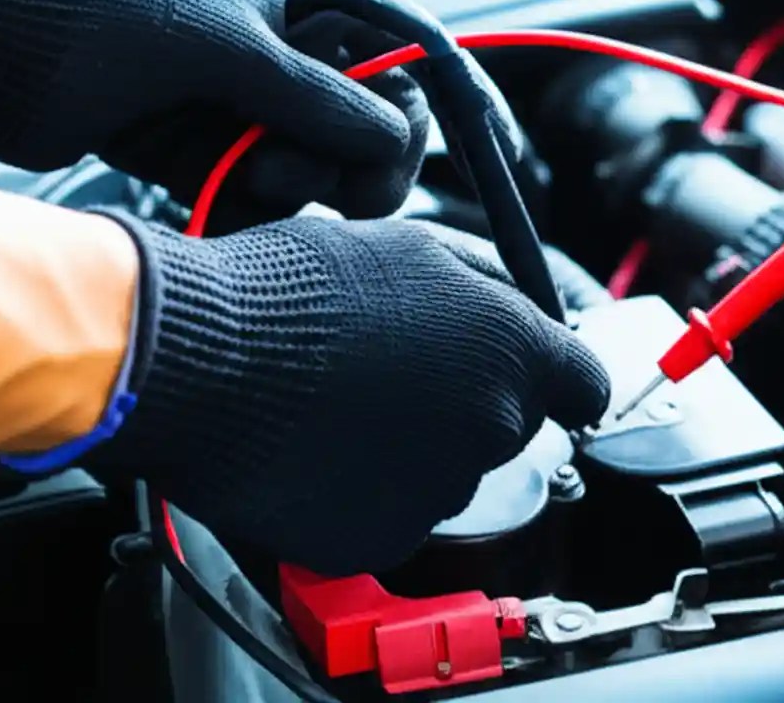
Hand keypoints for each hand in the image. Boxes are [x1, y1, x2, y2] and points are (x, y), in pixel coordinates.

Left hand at [0, 0, 426, 226]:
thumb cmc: (98, 12)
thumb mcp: (230, 51)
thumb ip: (322, 99)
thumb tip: (396, 137)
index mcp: (294, 3)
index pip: (386, 62)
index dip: (398, 118)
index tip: (385, 166)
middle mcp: (271, 50)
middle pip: (349, 126)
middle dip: (334, 162)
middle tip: (304, 180)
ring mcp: (231, 98)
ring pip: (299, 165)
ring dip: (283, 186)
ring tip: (246, 173)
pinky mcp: (191, 142)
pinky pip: (244, 187)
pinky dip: (240, 203)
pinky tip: (220, 199)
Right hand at [84, 213, 610, 575]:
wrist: (198, 358)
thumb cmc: (297, 290)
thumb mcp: (412, 245)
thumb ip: (488, 284)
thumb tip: (524, 305)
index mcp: (514, 353)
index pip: (584, 386)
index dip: (558, 378)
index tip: (534, 377)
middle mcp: (493, 429)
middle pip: (509, 428)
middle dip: (468, 403)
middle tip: (396, 373)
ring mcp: (439, 492)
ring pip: (450, 473)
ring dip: (415, 448)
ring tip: (343, 406)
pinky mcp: (380, 538)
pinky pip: (394, 513)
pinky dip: (367, 490)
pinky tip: (320, 448)